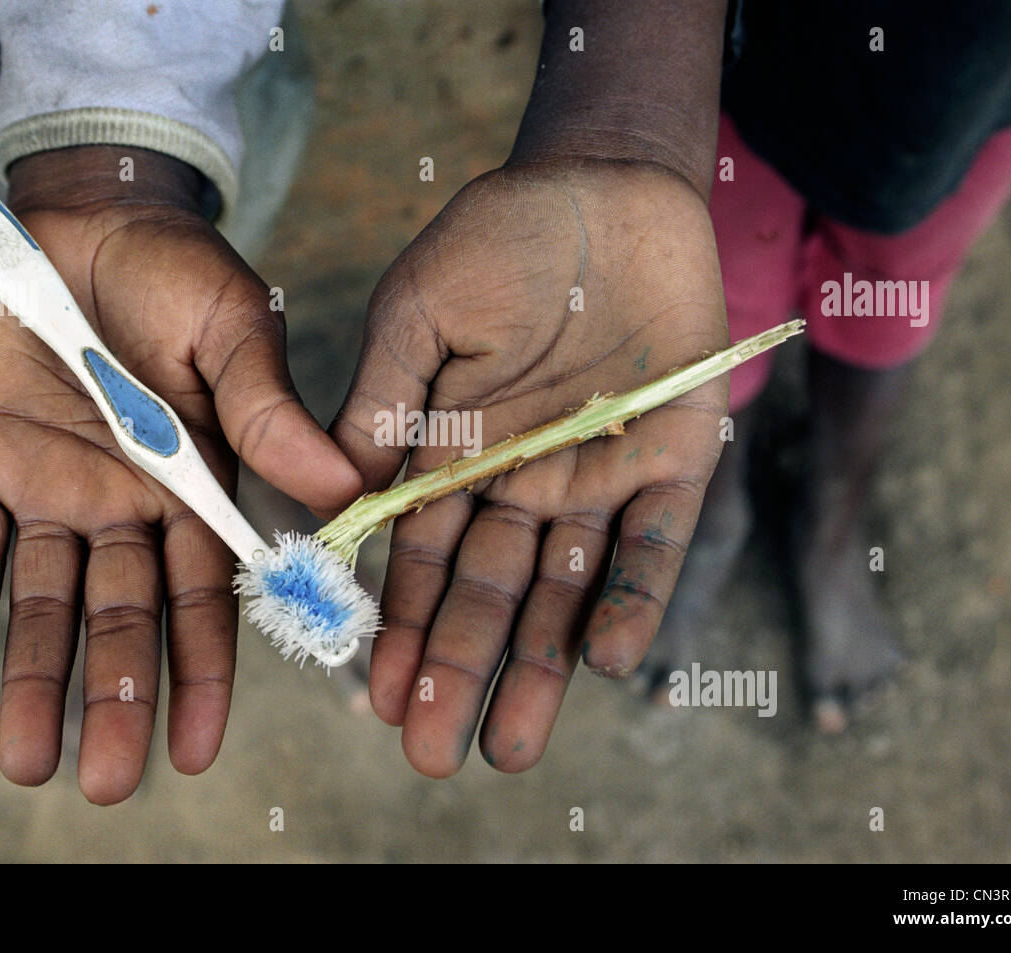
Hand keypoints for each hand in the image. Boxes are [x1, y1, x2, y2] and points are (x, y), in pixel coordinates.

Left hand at [0, 146, 359, 803]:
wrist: (82, 214)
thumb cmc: (175, 269)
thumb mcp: (232, 329)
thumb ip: (269, 408)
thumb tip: (344, 490)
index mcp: (195, 486)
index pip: (203, 596)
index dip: (203, 672)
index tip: (199, 748)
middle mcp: (125, 504)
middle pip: (124, 617)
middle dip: (120, 698)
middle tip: (110, 782)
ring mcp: (51, 488)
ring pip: (45, 600)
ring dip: (39, 678)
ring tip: (30, 762)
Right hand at [331, 159, 727, 775]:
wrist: (608, 185)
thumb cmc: (501, 239)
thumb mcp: (419, 311)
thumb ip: (383, 401)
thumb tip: (336, 498)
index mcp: (455, 454)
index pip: (422, 560)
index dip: (402, 627)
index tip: (378, 694)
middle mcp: (522, 482)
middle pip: (488, 593)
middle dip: (460, 671)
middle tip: (432, 752)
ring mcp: (598, 475)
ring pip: (564, 589)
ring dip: (538, 667)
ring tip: (510, 746)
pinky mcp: (674, 459)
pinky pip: (655, 543)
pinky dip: (632, 598)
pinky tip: (605, 660)